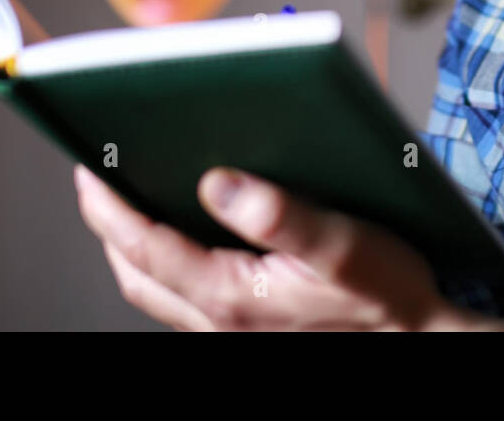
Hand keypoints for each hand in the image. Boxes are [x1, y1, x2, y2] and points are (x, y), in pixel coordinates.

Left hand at [73, 163, 495, 330]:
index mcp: (230, 296)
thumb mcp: (340, 245)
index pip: (143, 247)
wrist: (418, 338)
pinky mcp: (247, 326)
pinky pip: (185, 294)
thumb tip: (216, 181)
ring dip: (134, 245)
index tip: (86, 165)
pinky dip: (168, 260)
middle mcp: (220, 319)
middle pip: (136, 272)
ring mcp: (231, 328)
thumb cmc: (386, 294)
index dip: (107, 205)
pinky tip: (190, 227)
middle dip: (109, 225)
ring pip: (156, 288)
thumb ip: (278, 214)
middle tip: (99, 176)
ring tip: (133, 195)